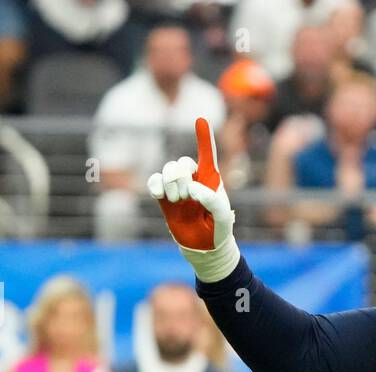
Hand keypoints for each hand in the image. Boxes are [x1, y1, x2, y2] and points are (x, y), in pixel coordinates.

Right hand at [147, 118, 239, 281]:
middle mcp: (193, 179)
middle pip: (180, 162)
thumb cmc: (219, 228)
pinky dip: (155, 185)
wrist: (205, 247)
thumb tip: (191, 188)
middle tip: (187, 197)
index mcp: (210, 178)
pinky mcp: (163, 198)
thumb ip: (211, 198)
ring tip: (178, 201)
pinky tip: (161, 195)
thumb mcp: (222, 213)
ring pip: (167, 170)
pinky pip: (153, 181)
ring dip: (171, 186)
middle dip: (182, 177)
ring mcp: (176, 188)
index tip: (200, 120)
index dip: (204, 137)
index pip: (206, 153)